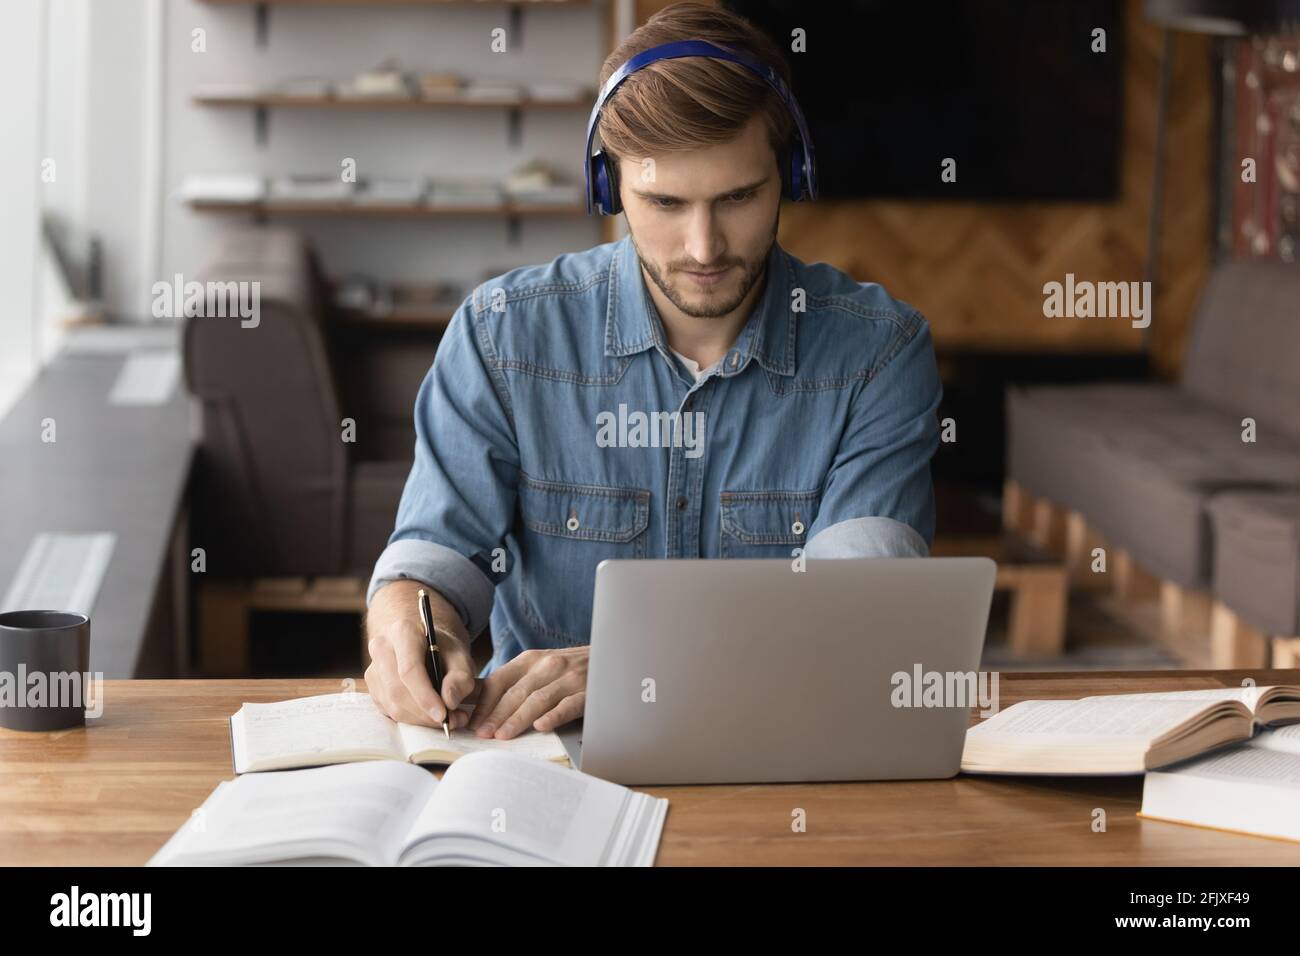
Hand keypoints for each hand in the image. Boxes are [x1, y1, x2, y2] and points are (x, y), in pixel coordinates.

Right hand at [365, 597, 478, 729]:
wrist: (425, 643)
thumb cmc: (444, 649)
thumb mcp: (461, 656)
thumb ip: (461, 677)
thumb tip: (449, 701)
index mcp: (403, 632)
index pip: (409, 670)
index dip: (426, 697)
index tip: (444, 715)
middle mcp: (381, 647)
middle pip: (398, 690)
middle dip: (425, 713)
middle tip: (452, 721)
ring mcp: (373, 667)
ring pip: (392, 704)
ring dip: (420, 720)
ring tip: (448, 719)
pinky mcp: (373, 686)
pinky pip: (389, 710)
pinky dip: (412, 719)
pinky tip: (430, 715)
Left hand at [467, 647, 587, 738]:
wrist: (611, 657)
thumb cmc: (570, 669)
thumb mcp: (540, 667)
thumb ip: (515, 682)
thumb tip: (478, 700)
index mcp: (531, 660)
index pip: (500, 680)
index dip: (485, 703)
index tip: (472, 723)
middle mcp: (548, 665)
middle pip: (516, 692)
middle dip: (496, 715)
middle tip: (483, 734)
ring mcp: (569, 678)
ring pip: (538, 700)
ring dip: (518, 719)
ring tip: (503, 735)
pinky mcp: (588, 692)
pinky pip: (569, 705)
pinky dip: (554, 715)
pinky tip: (541, 726)